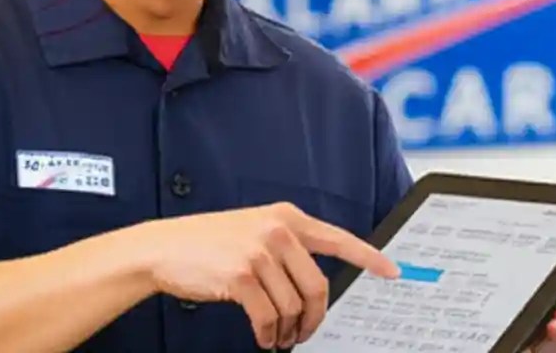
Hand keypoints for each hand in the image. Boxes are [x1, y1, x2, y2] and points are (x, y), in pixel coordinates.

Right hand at [137, 203, 398, 348]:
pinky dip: (269, 335)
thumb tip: (314, 286)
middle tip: (305, 334)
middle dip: (315, 318)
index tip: (392, 272)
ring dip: (289, 331)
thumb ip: (286, 246)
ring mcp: (259, 251)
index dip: (369, 257)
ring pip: (293, 306)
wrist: (164, 247)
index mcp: (286, 217)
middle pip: (318, 286)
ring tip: (279, 338)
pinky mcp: (241, 275)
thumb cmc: (209, 243)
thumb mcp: (253, 230)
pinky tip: (264, 337)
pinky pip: (269, 317)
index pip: (338, 238)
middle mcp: (277, 230)